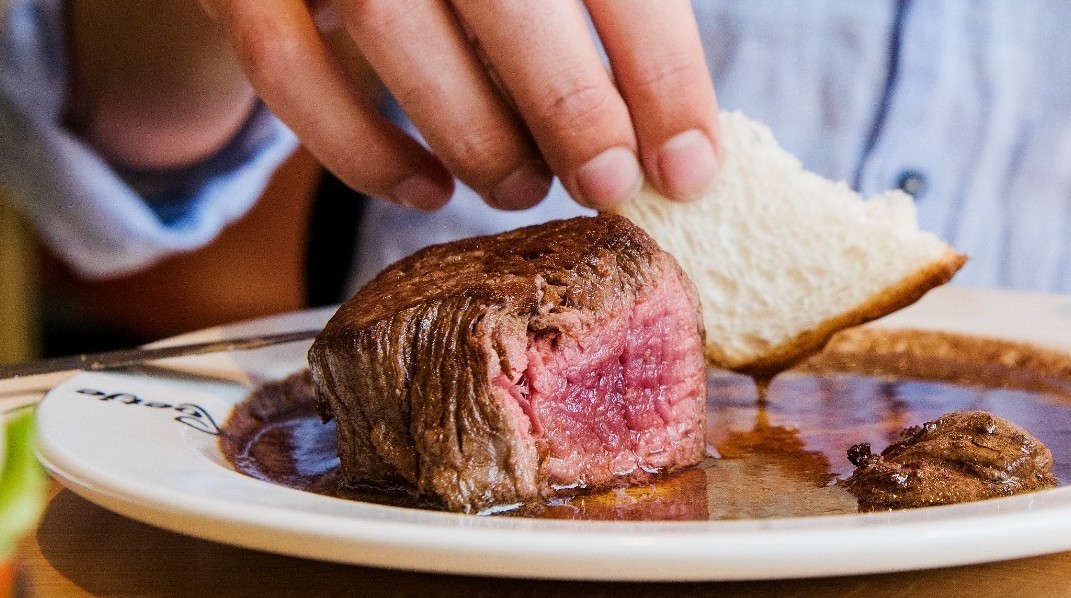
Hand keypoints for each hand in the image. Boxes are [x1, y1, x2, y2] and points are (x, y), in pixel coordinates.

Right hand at [204, 0, 719, 210]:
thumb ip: (596, 11)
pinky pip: (287, 71)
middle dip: (572, 110)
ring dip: (475, 135)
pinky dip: (360, 151)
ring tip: (521, 188)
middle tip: (607, 185)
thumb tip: (670, 128)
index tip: (690, 166)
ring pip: (395, 30)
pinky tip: (426, 190)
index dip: (662, 73)